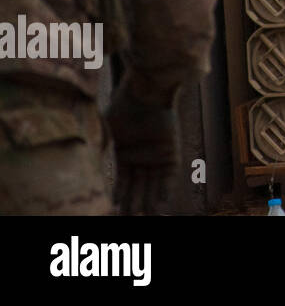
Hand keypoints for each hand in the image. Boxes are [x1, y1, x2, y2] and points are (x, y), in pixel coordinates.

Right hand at [107, 87, 179, 214]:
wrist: (145, 93)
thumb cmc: (124, 107)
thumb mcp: (107, 130)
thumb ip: (100, 146)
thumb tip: (86, 162)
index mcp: (125, 152)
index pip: (123, 180)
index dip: (120, 194)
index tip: (114, 208)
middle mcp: (142, 156)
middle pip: (138, 185)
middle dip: (134, 202)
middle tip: (129, 218)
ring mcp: (157, 155)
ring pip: (152, 184)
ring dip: (148, 200)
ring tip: (143, 216)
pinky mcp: (172, 153)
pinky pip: (169, 176)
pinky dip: (165, 189)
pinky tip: (159, 203)